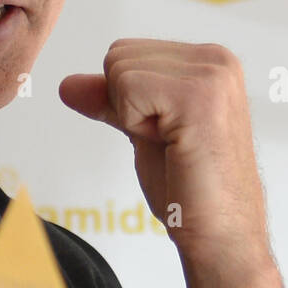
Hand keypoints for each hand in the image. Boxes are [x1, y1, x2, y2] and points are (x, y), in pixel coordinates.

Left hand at [59, 39, 271, 271]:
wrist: (220, 234)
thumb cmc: (189, 189)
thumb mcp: (142, 132)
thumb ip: (110, 102)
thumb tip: (67, 84)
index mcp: (208, 60)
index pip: (124, 53)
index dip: (127, 101)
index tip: (166, 135)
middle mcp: (216, 59)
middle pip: (117, 56)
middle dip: (127, 106)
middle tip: (170, 143)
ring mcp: (211, 74)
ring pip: (119, 70)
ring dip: (133, 117)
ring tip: (174, 146)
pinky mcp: (198, 96)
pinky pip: (127, 88)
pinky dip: (135, 124)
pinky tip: (172, 146)